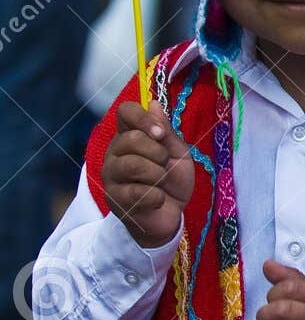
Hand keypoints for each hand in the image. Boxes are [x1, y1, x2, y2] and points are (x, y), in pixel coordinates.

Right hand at [102, 100, 193, 247]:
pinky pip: (138, 192)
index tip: (160, 134)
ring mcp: (111, 175)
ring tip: (161, 183)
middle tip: (164, 165)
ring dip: (158, 175)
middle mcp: (114, 152)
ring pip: (132, 165)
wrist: (170, 215)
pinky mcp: (114, 199)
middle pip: (131, 139)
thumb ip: (166, 132)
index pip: (125, 112)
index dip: (143, 118)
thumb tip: (154, 104)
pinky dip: (157, 196)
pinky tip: (158, 199)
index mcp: (130, 136)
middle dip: (158, 153)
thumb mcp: (177, 153)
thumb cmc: (172, 182)